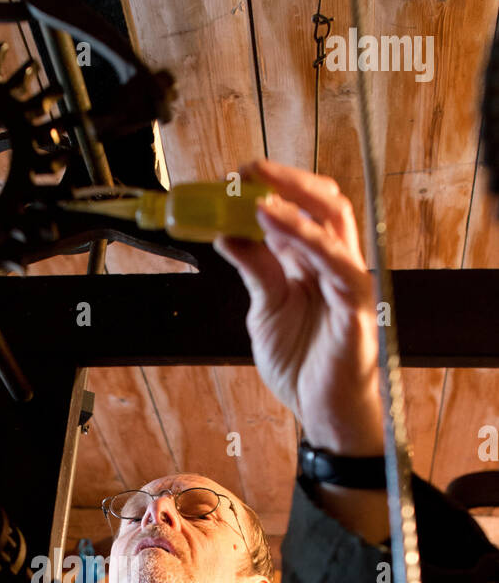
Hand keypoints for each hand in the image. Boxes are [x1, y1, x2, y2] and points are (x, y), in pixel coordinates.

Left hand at [214, 158, 383, 454]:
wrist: (323, 413)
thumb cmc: (302, 364)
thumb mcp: (265, 310)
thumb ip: (255, 270)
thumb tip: (227, 232)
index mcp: (312, 262)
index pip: (299, 209)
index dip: (271, 187)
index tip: (235, 175)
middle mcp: (333, 263)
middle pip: (322, 203)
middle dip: (286, 181)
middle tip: (247, 170)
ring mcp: (348, 282)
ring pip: (332, 224)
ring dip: (294, 203)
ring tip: (258, 192)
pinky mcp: (357, 306)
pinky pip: (339, 264)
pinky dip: (309, 240)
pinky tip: (279, 226)